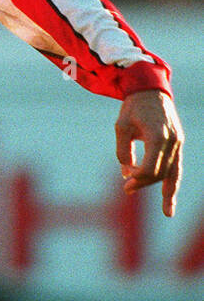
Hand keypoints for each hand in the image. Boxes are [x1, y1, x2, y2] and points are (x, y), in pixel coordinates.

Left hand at [115, 89, 182, 216]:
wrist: (150, 89)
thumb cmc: (133, 107)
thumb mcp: (121, 127)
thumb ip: (123, 151)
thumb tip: (126, 173)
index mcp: (157, 136)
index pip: (150, 168)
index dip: (138, 179)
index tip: (126, 183)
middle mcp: (172, 141)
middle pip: (160, 173)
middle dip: (144, 182)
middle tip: (127, 187)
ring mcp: (178, 142)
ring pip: (172, 173)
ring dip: (164, 189)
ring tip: (167, 211)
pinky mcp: (178, 143)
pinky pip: (178, 168)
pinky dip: (175, 184)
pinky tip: (171, 204)